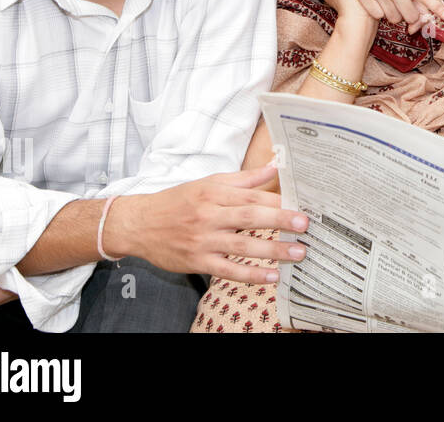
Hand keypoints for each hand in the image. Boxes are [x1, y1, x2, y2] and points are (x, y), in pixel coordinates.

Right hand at [106, 165, 309, 284]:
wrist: (138, 224)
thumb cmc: (177, 201)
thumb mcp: (208, 182)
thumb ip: (243, 178)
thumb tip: (275, 166)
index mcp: (213, 193)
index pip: (250, 196)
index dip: (277, 200)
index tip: (301, 204)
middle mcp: (209, 216)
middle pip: (250, 217)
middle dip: (280, 221)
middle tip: (305, 225)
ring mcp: (202, 241)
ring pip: (242, 245)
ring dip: (272, 250)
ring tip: (298, 252)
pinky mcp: (196, 262)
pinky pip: (227, 270)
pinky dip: (251, 274)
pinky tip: (272, 276)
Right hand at [350, 0, 443, 33]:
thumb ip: (416, 3)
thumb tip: (415, 28)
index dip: (438, 8)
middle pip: (410, 15)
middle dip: (408, 14)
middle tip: (401, 4)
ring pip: (394, 18)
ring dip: (393, 14)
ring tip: (388, 0)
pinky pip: (378, 16)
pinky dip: (378, 12)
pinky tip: (376, 1)